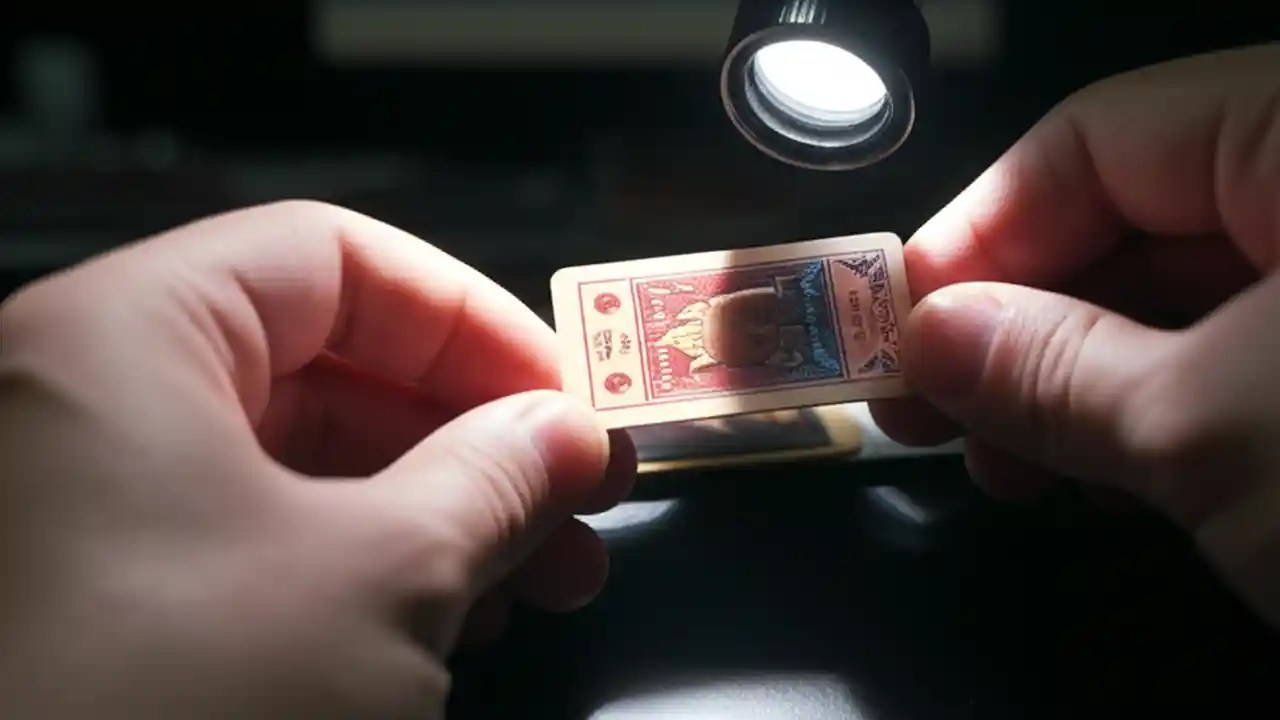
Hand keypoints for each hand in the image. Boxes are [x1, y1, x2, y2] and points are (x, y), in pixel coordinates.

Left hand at [0, 201, 635, 718]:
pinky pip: (255, 535)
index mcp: (119, 339)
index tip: (564, 391)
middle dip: (468, 431)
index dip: (469, 318)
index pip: (331, 258)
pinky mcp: (101, 592)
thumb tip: (567, 435)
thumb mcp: (382, 581)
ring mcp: (82, 502)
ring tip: (541, 573)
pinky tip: (454, 614)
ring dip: (435, 506)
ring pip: (297, 457)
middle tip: (575, 490)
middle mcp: (82, 400)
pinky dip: (365, 561)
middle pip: (321, 360)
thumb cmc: (178, 715)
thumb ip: (493, 476)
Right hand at [870, 45, 1279, 627]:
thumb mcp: (1210, 425)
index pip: (1099, 138)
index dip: (979, 232)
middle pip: (1129, 222)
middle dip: (1017, 326)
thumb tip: (930, 339)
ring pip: (1175, 298)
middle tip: (925, 408)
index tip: (894, 322)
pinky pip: (1230, 352)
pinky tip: (1093, 470)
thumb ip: (1052, 369)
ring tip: (1005, 464)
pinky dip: (1150, 410)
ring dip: (1070, 384)